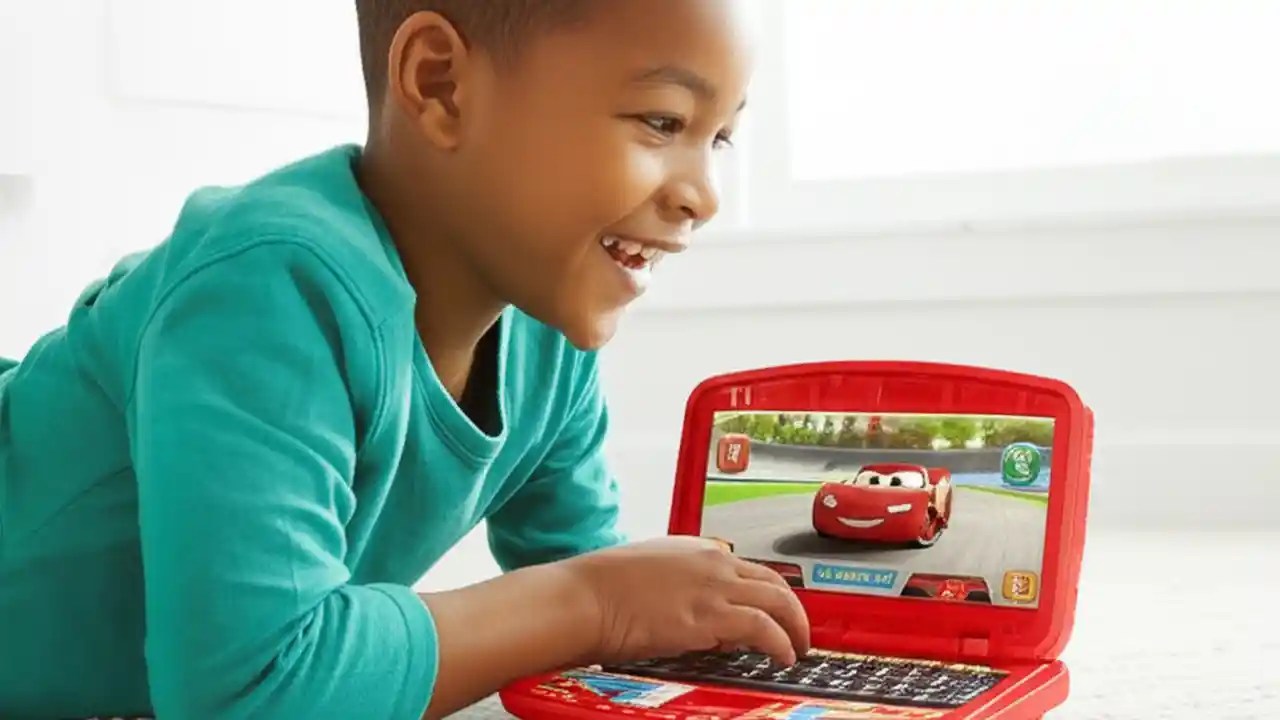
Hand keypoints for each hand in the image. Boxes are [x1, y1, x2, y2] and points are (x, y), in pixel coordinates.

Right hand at [564, 535, 810, 665]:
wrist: (583, 598)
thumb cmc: (598, 590)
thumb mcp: (645, 574)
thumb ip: (676, 587)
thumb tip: (691, 614)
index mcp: (693, 549)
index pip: (745, 567)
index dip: (763, 592)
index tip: (768, 610)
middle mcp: (711, 561)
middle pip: (772, 580)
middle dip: (792, 607)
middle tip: (796, 629)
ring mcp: (713, 586)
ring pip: (778, 600)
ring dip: (795, 626)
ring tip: (797, 647)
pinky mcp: (711, 616)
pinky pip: (764, 627)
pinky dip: (781, 642)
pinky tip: (783, 656)